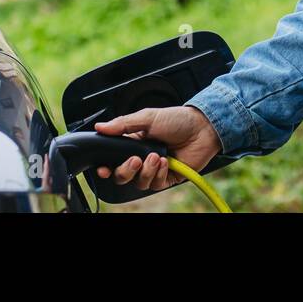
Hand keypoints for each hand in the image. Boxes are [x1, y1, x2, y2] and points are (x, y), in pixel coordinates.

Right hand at [92, 105, 221, 191]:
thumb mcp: (147, 117)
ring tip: (157, 156)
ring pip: (139, 182)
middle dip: (126, 170)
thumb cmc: (176, 119)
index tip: (103, 168)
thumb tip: (100, 127)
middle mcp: (141, 158)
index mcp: (132, 143)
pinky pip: (156, 185)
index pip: (112, 159)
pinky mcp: (167, 178)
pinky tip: (166, 161)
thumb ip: (122, 124)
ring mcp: (154, 169)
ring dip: (146, 171)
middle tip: (135, 160)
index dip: (106, 167)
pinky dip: (159, 174)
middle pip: (122, 175)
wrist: (202, 128)